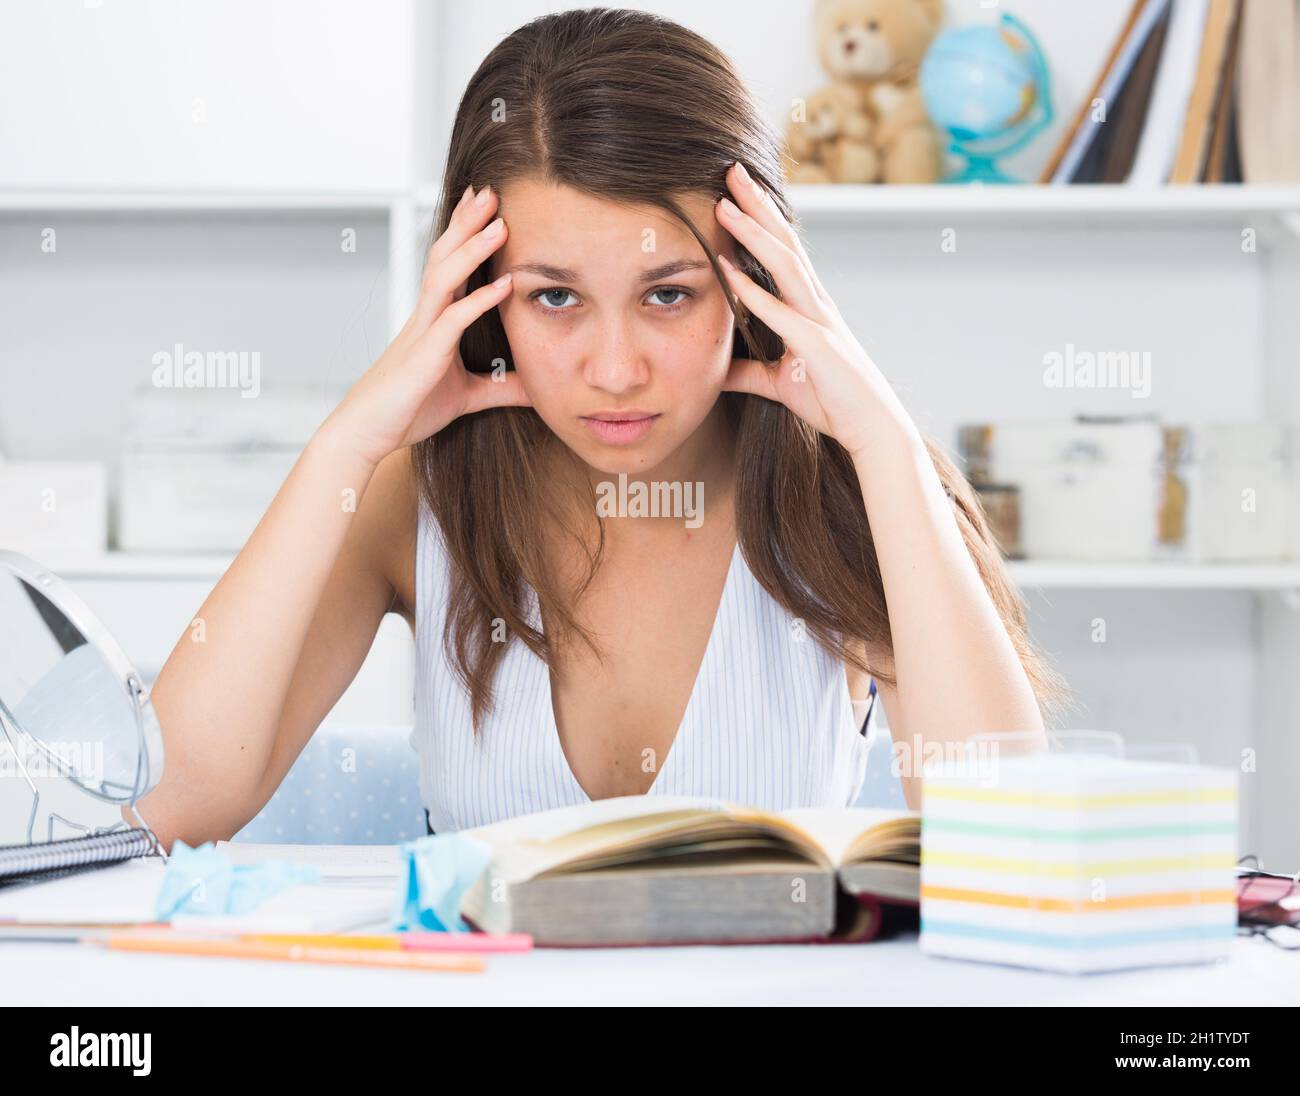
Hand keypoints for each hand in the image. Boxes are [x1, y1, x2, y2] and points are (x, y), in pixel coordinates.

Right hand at [321, 185, 528, 467]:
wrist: (368, 435)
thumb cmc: (408, 411)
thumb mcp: (467, 398)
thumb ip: (501, 388)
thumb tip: (537, 389)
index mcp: (434, 321)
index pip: (452, 267)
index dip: (467, 235)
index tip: (487, 207)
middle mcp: (426, 317)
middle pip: (446, 256)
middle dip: (467, 223)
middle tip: (490, 190)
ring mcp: (422, 332)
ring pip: (446, 277)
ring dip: (473, 248)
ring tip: (499, 221)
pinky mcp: (424, 355)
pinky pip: (454, 319)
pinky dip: (480, 300)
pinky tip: (504, 284)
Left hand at [713, 162, 914, 460]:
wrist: (871, 429)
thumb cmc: (832, 404)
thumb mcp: (778, 384)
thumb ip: (746, 372)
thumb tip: (716, 369)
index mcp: (809, 307)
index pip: (782, 252)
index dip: (760, 220)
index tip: (735, 192)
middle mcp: (816, 304)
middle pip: (784, 242)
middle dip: (757, 205)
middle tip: (731, 170)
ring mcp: (819, 320)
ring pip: (784, 264)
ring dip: (752, 232)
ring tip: (724, 204)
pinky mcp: (816, 345)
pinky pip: (779, 312)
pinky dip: (753, 291)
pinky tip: (729, 269)